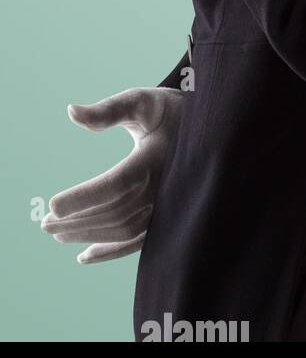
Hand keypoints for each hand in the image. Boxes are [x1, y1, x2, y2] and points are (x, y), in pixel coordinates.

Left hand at [41, 87, 184, 262]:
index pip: (117, 183)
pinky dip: (111, 251)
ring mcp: (169, 204)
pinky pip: (139, 240)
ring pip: (124, 230)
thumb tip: (71, 111)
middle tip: (44, 223)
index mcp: (156, 156)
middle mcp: (165, 185)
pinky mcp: (168, 215)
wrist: (208, 126)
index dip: (84, 197)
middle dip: (76, 220)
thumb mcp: (142, 101)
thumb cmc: (169, 110)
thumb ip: (108, 110)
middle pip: (115, 212)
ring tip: (58, 233)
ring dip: (88, 235)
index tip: (51, 205)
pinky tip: (84, 256)